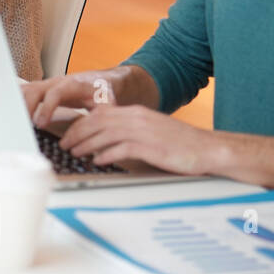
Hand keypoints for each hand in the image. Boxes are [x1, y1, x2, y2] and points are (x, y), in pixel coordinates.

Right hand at [21, 69, 126, 127]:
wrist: (98, 80)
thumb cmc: (101, 92)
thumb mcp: (106, 101)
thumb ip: (100, 113)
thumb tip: (93, 127)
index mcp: (71, 84)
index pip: (54, 93)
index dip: (46, 108)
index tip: (41, 124)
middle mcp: (55, 82)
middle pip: (35, 90)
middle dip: (27, 107)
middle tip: (24, 125)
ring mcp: (46, 84)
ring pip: (27, 90)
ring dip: (19, 104)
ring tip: (15, 121)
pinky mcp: (41, 89)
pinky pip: (25, 92)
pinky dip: (16, 101)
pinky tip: (12, 114)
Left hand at [56, 105, 216, 175]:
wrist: (209, 149)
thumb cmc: (180, 143)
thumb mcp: (151, 130)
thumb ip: (129, 130)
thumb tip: (105, 140)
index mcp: (136, 112)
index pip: (99, 113)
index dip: (80, 123)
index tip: (69, 133)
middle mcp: (138, 118)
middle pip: (97, 121)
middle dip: (77, 133)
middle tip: (64, 144)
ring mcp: (144, 131)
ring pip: (105, 134)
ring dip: (86, 144)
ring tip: (74, 153)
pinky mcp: (151, 146)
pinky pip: (121, 148)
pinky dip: (106, 154)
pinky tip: (97, 161)